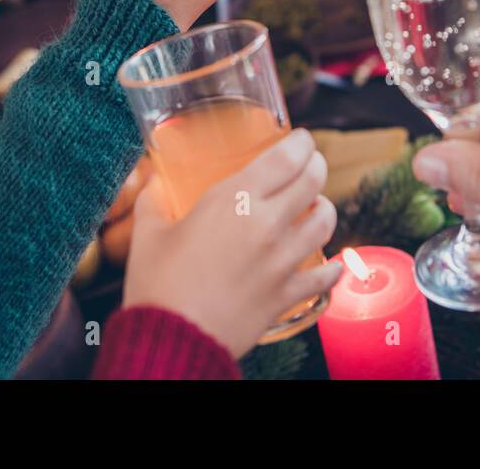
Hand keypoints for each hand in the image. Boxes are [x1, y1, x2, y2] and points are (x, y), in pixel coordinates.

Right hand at [121, 129, 341, 357]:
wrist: (172, 339)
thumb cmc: (157, 284)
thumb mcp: (147, 233)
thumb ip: (153, 200)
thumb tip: (152, 182)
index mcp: (233, 200)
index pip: (286, 157)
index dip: (301, 143)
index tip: (301, 140)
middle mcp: (266, 225)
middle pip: (313, 182)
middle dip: (316, 167)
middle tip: (311, 165)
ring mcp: (282, 261)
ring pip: (325, 223)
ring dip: (324, 209)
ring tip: (317, 207)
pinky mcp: (287, 295)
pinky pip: (325, 276)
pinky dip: (331, 267)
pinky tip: (329, 264)